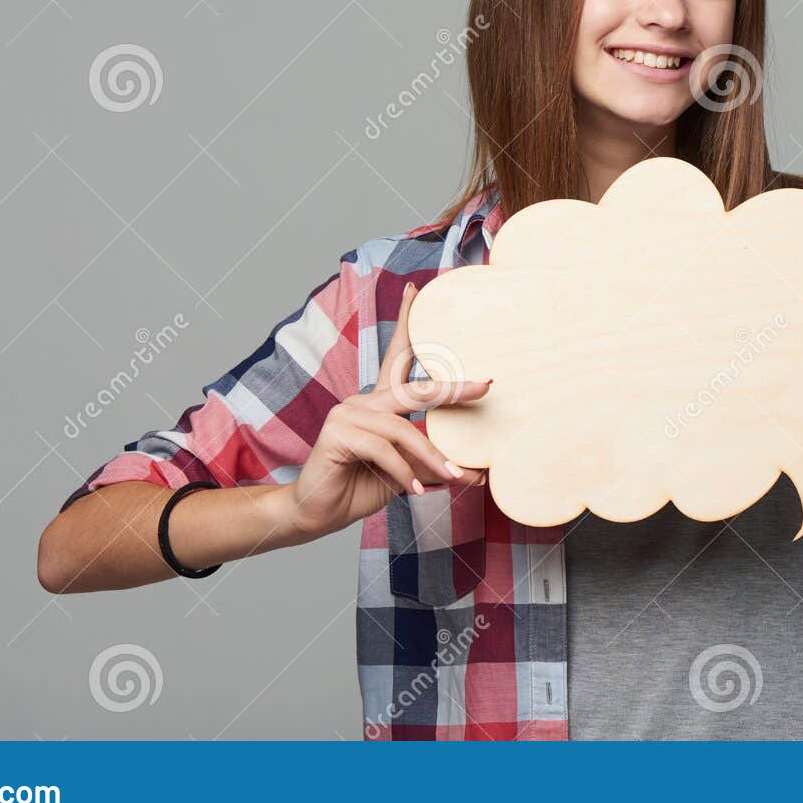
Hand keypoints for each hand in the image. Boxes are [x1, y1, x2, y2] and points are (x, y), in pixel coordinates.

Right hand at [281, 281, 490, 539]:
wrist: (317, 513)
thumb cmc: (359, 488)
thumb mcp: (407, 476)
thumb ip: (436, 469)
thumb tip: (479, 474)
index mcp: (378, 404)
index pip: (395, 355)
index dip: (405, 321)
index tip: (414, 289)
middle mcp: (362, 402)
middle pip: (413, 389)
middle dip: (452, 389)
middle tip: (484, 386)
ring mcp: (346, 414)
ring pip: (401, 429)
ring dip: (430, 456)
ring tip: (451, 477)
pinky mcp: (336, 434)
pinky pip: (382, 449)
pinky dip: (403, 471)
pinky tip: (413, 490)